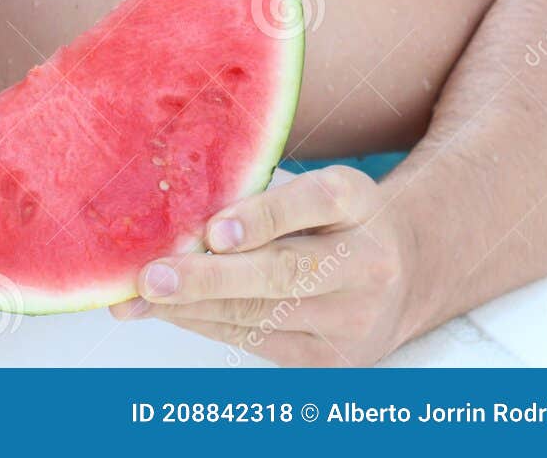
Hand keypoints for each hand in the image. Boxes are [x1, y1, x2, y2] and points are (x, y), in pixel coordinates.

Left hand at [108, 165, 414, 365]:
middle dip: (208, 278)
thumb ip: (260, 195)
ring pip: (260, 315)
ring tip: (140, 298)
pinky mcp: (332, 360)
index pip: (312, 202)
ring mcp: (353, 319)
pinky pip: (257, 341)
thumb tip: (176, 210)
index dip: (261, 219)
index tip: (213, 232)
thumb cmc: (334, 219)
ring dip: (192, 306)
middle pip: (283, 273)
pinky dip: (206, 325)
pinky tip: (171, 312)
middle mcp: (366, 262)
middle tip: (151, 277)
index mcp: (356, 201)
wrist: (406, 274)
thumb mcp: (316, 186)